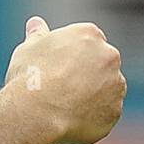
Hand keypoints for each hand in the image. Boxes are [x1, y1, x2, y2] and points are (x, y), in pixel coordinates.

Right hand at [4, 15, 126, 143]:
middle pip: (102, 63)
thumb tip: (35, 23)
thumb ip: (37, 35)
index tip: (58, 66)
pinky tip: (72, 119)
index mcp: (89, 35)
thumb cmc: (30, 76)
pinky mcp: (115, 110)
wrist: (38, 113)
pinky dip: (93, 116)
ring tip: (65, 106)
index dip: (73, 54)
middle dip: (87, 73)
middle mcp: (109, 55)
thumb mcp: (28, 49)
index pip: (88, 40)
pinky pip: (106, 112)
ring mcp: (115, 84)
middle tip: (62, 87)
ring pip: (107, 88)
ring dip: (93, 94)